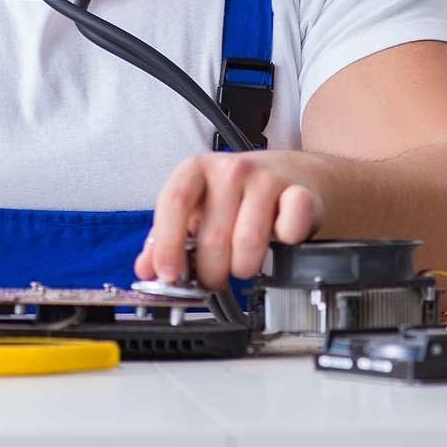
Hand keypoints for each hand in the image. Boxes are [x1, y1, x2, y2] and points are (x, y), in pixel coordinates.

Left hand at [133, 151, 326, 288]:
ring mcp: (268, 179)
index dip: (168, 244)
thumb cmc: (241, 195)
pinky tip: (279, 239)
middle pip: (212, 238)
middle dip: (211, 272)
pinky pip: (289, 230)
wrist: (297, 176)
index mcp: (197, 170)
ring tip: (244, 261)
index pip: (174, 203)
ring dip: (244, 267)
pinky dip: (284, 243)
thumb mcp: (198, 209)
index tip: (169, 275)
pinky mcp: (300, 194)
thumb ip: (168, 238)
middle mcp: (232, 169)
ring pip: (248, 242)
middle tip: (215, 277)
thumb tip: (146, 269)